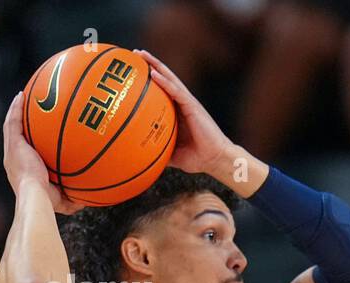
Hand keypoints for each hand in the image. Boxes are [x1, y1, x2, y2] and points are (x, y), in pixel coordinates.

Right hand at [1, 93, 82, 214]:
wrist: (35, 196)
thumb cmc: (47, 202)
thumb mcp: (63, 201)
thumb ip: (73, 199)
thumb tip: (86, 200)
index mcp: (23, 169)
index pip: (26, 152)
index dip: (29, 142)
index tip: (36, 135)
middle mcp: (14, 158)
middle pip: (17, 136)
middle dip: (22, 124)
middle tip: (29, 111)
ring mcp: (12, 150)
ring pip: (12, 126)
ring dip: (16, 110)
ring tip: (22, 97)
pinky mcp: (13, 144)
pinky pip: (13, 122)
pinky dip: (16, 108)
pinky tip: (21, 96)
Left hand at [136, 50, 233, 176]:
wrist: (215, 160)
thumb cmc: (197, 158)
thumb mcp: (172, 154)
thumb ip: (158, 151)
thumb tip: (140, 157)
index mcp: (178, 112)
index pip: (162, 90)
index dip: (149, 79)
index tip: (135, 71)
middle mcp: (182, 103)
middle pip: (165, 79)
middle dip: (150, 65)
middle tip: (134, 55)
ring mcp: (188, 103)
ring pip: (170, 79)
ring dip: (156, 66)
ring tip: (141, 54)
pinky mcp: (193, 106)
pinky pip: (176, 91)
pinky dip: (164, 82)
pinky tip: (153, 74)